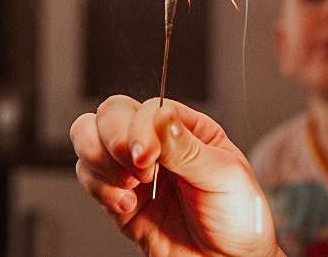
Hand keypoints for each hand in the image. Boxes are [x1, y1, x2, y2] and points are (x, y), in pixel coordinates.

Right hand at [70, 96, 280, 256]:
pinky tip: (125, 204)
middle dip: (113, 139)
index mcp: (187, 129)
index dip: (140, 127)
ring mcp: (133, 171)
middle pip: (111, 114)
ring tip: (130, 186)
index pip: (148, 109)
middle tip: (136, 168)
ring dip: (100, 161)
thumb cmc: (239, 218)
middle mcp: (156, 144)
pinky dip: (97, 188)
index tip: (148, 155)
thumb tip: (161, 117)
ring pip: (89, 139)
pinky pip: (88, 178)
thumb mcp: (224, 176)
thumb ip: (187, 148)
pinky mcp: (117, 199)